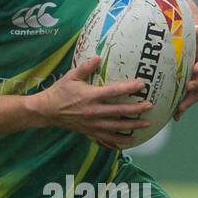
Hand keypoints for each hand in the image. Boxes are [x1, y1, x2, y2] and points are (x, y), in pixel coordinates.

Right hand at [30, 56, 152, 148]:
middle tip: (149, 105)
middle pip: (119, 111)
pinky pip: (107, 138)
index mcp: (90, 96)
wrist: (47, 111)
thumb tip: (98, 56)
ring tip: (146, 123)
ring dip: (132, 125)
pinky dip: (120, 141)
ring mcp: (93, 124)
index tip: (141, 84)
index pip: (114, 92)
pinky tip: (131, 140)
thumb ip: (85, 67)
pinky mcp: (90, 132)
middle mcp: (94, 111)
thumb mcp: (71, 76)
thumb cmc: (60, 92)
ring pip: (116, 127)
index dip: (129, 88)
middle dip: (136, 109)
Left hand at [174, 2, 197, 119]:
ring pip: (197, 93)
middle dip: (197, 84)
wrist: (183, 48)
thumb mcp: (195, 33)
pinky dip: (182, 109)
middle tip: (188, 86)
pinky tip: (176, 117)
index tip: (196, 68)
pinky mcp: (190, 91)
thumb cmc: (190, 38)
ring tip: (181, 107)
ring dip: (189, 101)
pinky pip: (187, 101)